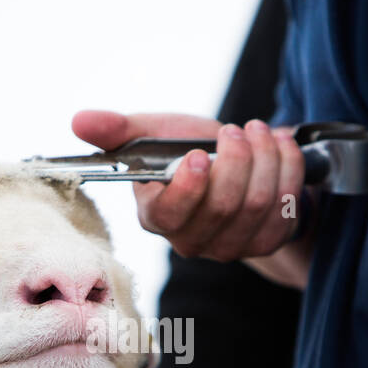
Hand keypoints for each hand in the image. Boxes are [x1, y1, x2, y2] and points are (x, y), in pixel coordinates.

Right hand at [72, 110, 306, 261]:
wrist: (241, 168)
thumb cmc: (191, 151)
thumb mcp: (155, 135)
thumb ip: (118, 130)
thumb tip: (77, 120)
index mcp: (158, 216)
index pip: (169, 215)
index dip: (187, 188)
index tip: (197, 154)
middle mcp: (193, 240)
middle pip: (221, 207)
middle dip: (235, 161)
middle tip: (238, 129)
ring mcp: (232, 246)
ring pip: (256, 205)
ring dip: (265, 159)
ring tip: (261, 131)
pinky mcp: (267, 241)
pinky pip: (285, 208)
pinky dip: (289, 169)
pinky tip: (283, 147)